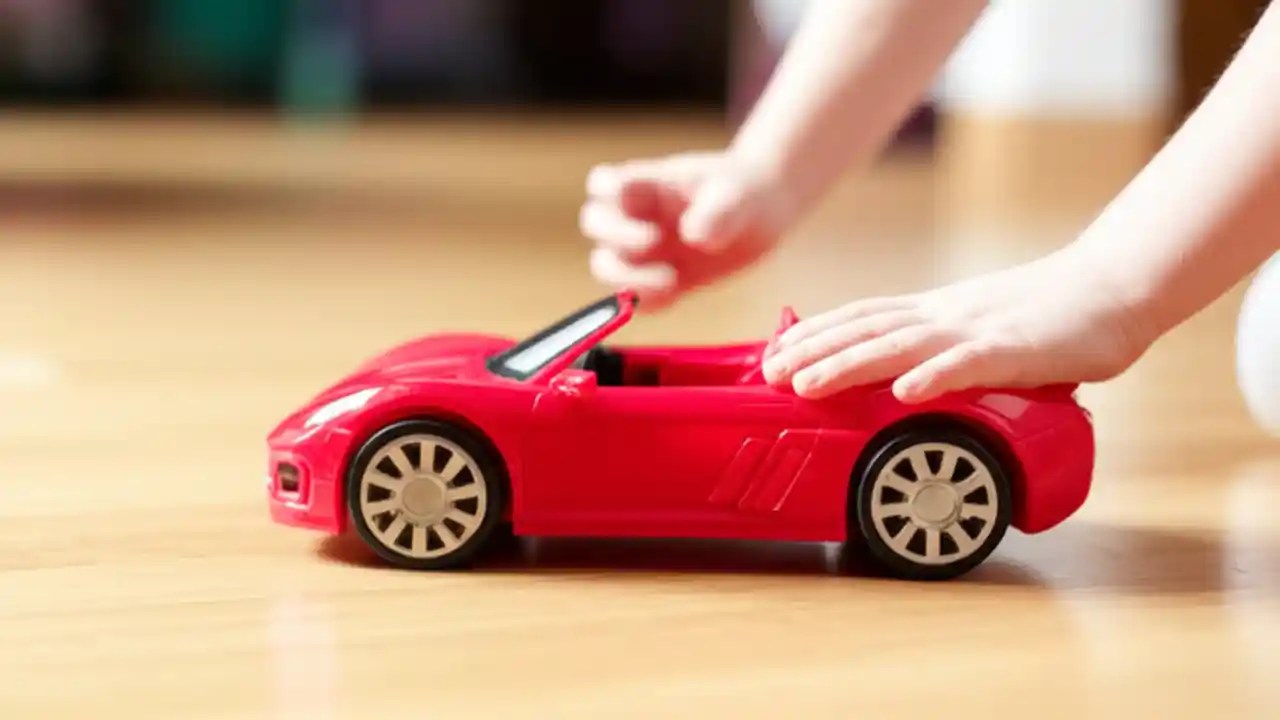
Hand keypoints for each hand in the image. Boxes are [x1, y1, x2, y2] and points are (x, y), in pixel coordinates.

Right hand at [580, 151, 793, 309]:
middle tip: (653, 241)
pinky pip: (637, 299)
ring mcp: (642, 252)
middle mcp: (635, 217)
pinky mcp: (657, 281)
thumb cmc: (742, 191)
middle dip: (616, 236)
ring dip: (627, 278)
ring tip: (671, 281)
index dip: (604, 192)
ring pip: (607, 265)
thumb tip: (694, 236)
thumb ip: (719, 210)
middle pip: (595, 223)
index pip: (603, 183)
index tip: (626, 197)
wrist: (762, 214)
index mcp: (646, 184)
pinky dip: (648, 301)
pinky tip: (676, 293)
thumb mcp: (738, 194)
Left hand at [761, 247, 1157, 401]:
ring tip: (805, 384)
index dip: (815, 334)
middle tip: (768, 373)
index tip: (774, 353)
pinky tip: (904, 392)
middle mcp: (945, 315)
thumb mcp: (979, 330)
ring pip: (901, 345)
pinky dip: (935, 376)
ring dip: (848, 364)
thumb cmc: (1049, 317)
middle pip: (866, 329)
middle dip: (812, 351)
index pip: (862, 317)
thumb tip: (907, 382)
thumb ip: (942, 352)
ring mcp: (978, 329)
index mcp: (936, 312)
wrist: (1112, 289)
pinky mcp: (1016, 348)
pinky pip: (970, 363)